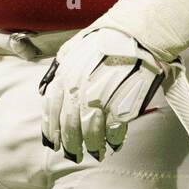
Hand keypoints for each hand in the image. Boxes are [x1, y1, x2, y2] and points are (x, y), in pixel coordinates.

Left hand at [38, 25, 188, 163]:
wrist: (137, 34)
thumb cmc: (107, 38)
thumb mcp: (74, 47)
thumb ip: (61, 67)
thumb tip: (51, 87)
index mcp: (65, 76)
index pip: (51, 110)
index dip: (51, 130)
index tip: (53, 142)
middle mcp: (78, 91)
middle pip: (69, 126)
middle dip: (70, 143)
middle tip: (74, 154)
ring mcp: (99, 101)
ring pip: (90, 133)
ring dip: (91, 146)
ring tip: (95, 152)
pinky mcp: (120, 107)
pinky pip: (113, 132)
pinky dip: (112, 140)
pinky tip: (113, 143)